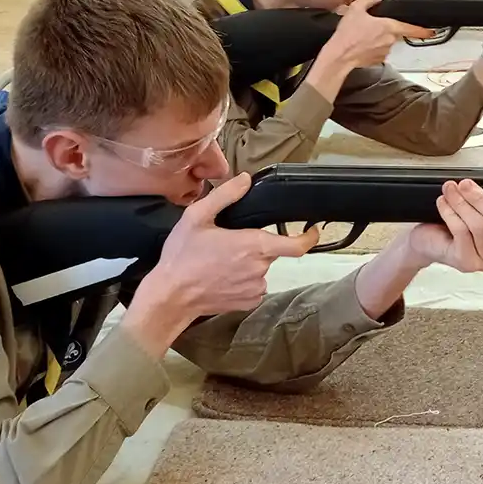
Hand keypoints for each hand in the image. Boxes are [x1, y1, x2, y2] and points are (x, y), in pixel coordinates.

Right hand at [130, 173, 319, 348]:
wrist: (170, 296)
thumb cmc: (182, 256)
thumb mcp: (197, 217)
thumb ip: (225, 196)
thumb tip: (245, 180)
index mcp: (253, 246)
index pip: (296, 245)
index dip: (309, 237)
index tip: (312, 230)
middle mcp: (259, 269)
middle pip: (270, 251)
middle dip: (255, 245)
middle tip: (228, 243)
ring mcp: (255, 289)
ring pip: (261, 269)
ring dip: (248, 264)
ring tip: (220, 262)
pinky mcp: (248, 302)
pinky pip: (254, 287)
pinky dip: (243, 281)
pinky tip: (221, 277)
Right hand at [323, 0, 435, 66]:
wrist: (339, 56)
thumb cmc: (348, 34)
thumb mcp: (356, 9)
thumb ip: (369, 0)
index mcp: (389, 26)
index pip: (411, 28)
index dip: (423, 30)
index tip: (432, 31)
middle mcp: (390, 40)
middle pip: (395, 32)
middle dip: (386, 29)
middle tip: (369, 28)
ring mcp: (385, 51)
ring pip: (387, 42)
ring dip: (378, 39)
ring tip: (363, 36)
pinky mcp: (379, 60)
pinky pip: (380, 51)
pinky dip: (373, 48)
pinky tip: (362, 45)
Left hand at [406, 181, 482, 272]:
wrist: (429, 243)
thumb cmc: (454, 226)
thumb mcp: (478, 210)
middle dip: (481, 199)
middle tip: (466, 184)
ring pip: (479, 226)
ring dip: (462, 202)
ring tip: (450, 190)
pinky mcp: (467, 262)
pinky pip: (461, 232)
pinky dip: (451, 213)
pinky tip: (443, 202)